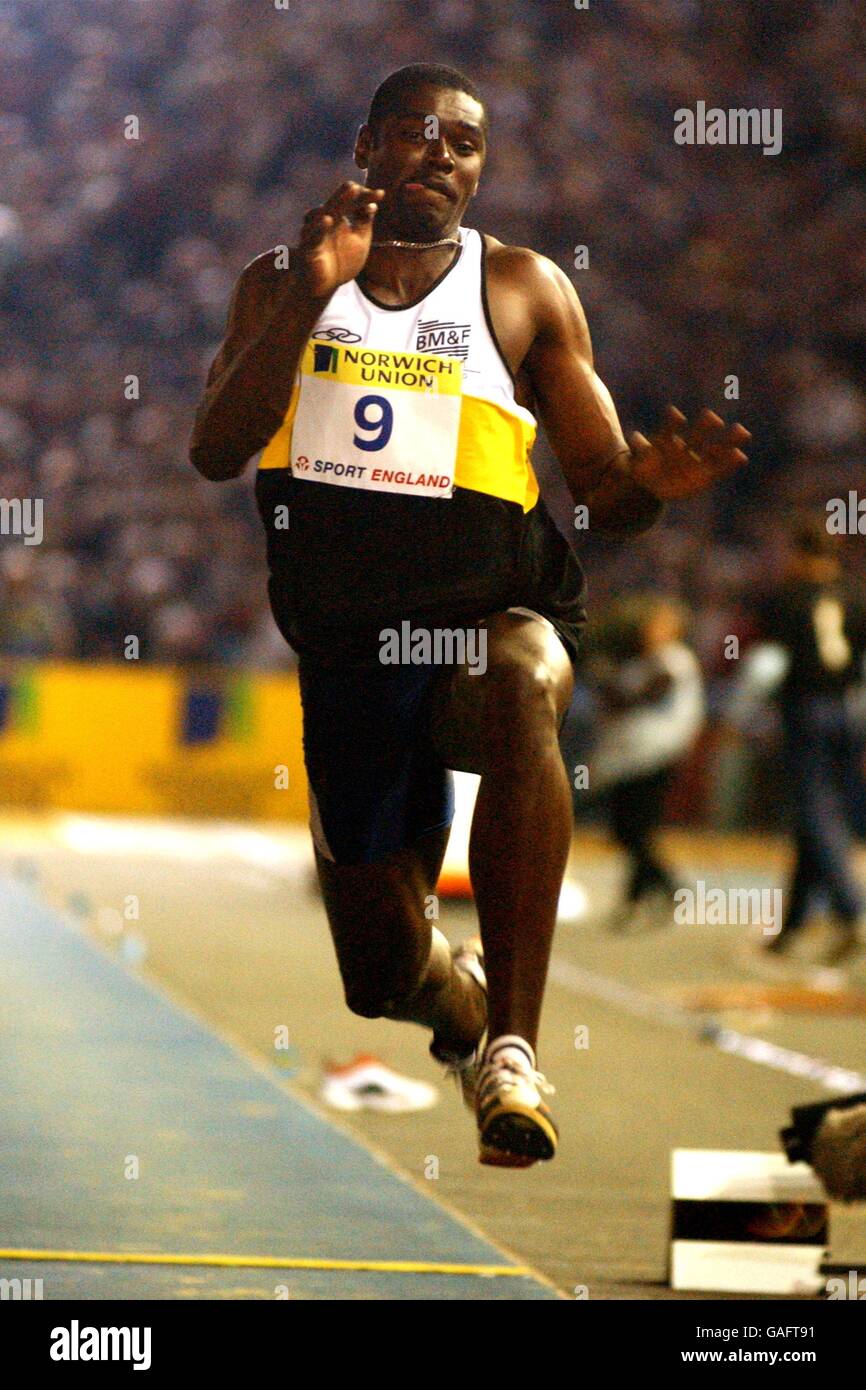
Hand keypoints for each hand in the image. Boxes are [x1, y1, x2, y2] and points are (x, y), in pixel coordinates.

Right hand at [296, 181, 384, 297]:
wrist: (325, 287)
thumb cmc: (341, 261)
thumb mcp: (359, 240)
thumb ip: (364, 222)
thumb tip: (372, 204)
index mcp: (338, 217)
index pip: (351, 201)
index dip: (365, 197)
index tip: (381, 194)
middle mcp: (324, 222)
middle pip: (336, 203)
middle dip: (348, 194)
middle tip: (359, 185)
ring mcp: (314, 235)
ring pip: (322, 215)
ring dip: (336, 203)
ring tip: (348, 193)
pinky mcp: (308, 250)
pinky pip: (312, 238)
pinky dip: (318, 229)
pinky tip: (327, 220)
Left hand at [628, 406, 749, 500]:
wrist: (654, 486)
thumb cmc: (644, 469)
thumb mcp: (637, 461)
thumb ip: (639, 449)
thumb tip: (635, 438)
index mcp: (666, 443)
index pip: (670, 430)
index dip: (671, 423)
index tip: (674, 415)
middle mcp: (683, 449)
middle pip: (697, 435)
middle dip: (704, 427)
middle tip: (712, 418)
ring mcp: (696, 462)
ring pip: (714, 449)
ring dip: (728, 442)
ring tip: (743, 432)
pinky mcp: (706, 477)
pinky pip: (720, 470)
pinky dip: (730, 464)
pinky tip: (742, 457)